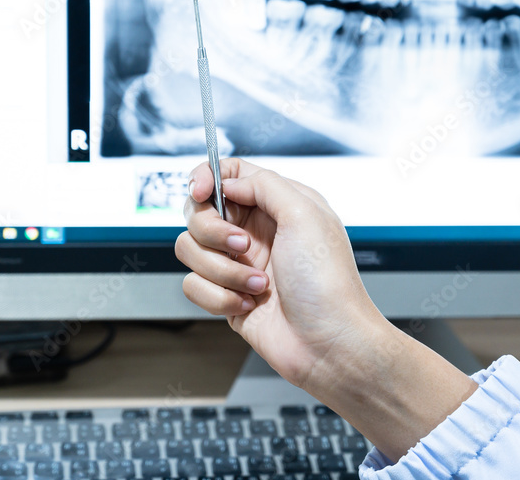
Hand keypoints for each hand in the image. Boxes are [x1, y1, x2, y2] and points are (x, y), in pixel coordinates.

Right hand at [175, 158, 385, 389]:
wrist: (328, 344)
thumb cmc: (328, 283)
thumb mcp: (305, 214)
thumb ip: (265, 185)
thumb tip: (229, 181)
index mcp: (278, 205)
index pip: (229, 175)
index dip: (207, 178)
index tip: (202, 193)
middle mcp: (256, 232)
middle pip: (199, 212)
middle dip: (213, 231)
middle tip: (241, 245)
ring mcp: (239, 264)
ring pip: (190, 250)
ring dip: (222, 270)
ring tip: (258, 283)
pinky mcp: (227, 296)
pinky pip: (193, 286)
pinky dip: (219, 297)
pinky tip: (250, 304)